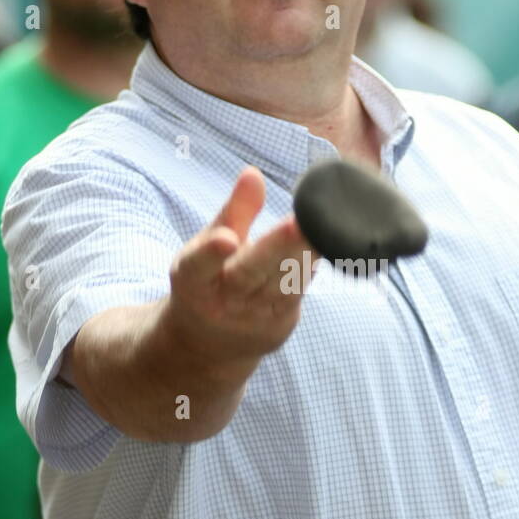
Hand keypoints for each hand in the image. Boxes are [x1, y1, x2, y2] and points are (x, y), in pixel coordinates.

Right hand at [165, 166, 321, 378]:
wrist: (209, 345)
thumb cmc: (209, 281)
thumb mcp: (206, 247)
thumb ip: (233, 212)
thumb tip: (253, 174)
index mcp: (192, 280)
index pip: (198, 265)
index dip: (212, 252)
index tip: (227, 240)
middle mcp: (219, 303)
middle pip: (249, 274)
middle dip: (277, 248)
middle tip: (300, 222)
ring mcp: (250, 321)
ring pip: (282, 284)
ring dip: (305, 256)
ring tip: (325, 227)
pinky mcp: (278, 328)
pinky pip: (298, 293)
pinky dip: (310, 268)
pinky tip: (326, 245)